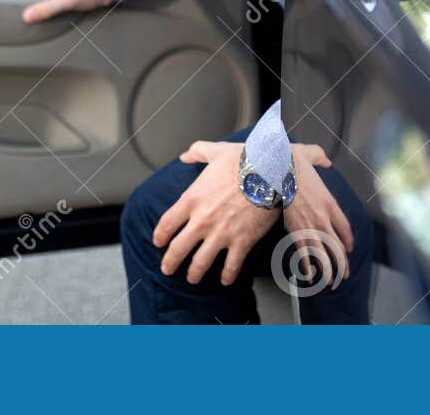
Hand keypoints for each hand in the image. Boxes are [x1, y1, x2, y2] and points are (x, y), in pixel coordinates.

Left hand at [153, 141, 277, 286]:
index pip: (167, 223)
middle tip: (167, 269)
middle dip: (170, 262)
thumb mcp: (216, 151)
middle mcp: (202, 220)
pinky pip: (231, 265)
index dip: (160, 236)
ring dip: (194, 273)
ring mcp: (221, 233)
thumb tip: (185, 155)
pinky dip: (227, 275)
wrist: (271, 172)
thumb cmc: (245, 160)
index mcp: (192, 198)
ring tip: (192, 279)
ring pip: (200, 262)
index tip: (158, 242)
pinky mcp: (242, 241)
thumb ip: (198, 152)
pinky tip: (225, 280)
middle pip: (178, 248)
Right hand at [281, 143, 353, 283]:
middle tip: (344, 275)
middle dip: (341, 263)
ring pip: (322, 254)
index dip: (348, 241)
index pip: (345, 228)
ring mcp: (308, 226)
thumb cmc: (292, 161)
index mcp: (330, 202)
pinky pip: (303, 251)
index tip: (349, 249)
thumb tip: (325, 160)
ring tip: (330, 282)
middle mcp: (323, 218)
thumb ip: (320, 157)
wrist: (276, 169)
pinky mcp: (293, 229)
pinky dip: (306, 264)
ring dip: (328, 269)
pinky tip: (308, 275)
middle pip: (337, 246)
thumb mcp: (311, 155)